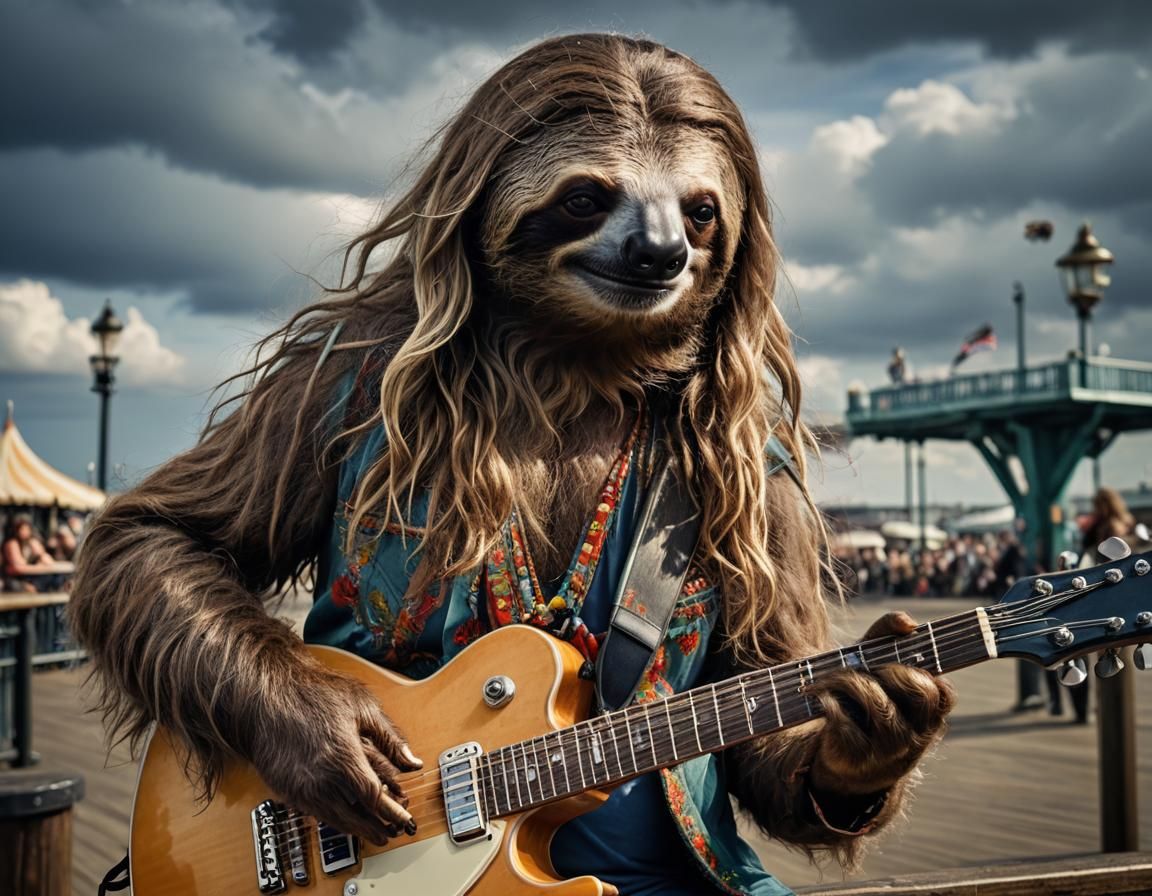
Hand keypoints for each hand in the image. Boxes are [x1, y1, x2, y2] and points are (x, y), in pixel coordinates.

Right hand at [247, 662, 423, 844]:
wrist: (266, 695)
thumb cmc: (315, 693)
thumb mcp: (363, 707)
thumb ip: (391, 739)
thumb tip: (413, 762)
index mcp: (343, 759)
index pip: (375, 798)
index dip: (393, 812)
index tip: (406, 818)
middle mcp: (320, 780)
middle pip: (355, 817)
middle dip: (377, 828)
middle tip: (393, 833)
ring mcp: (300, 788)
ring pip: (334, 820)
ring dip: (356, 829)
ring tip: (374, 832)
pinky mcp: (287, 790)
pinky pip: (316, 814)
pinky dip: (334, 820)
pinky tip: (345, 818)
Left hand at [809, 612, 954, 795]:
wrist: (846, 765)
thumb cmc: (865, 705)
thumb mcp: (877, 671)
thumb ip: (888, 638)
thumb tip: (907, 622)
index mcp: (929, 717)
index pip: (943, 692)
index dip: (925, 672)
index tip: (902, 663)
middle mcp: (915, 736)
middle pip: (917, 690)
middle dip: (888, 669)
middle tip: (865, 667)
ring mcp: (888, 750)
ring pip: (878, 702)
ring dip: (848, 679)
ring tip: (831, 677)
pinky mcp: (857, 758)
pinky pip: (844, 720)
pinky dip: (829, 702)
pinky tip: (822, 698)